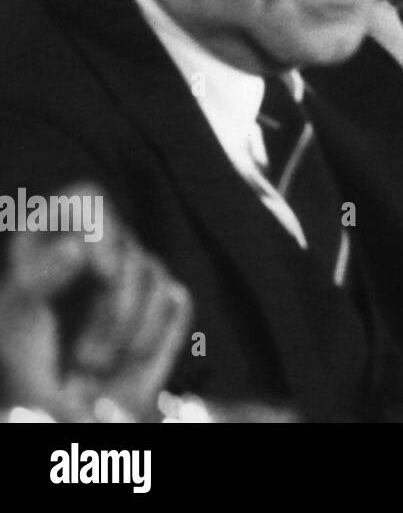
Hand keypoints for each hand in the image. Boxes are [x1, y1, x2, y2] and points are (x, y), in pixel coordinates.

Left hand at [0, 185, 191, 421]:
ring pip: (152, 272)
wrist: (66, 418)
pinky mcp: (166, 300)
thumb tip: (77, 246)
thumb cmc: (28, 369)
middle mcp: (95, 249)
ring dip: (124, 331)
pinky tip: (125, 359)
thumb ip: (37, 279)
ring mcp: (135, 274)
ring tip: (92, 365)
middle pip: (125, 242)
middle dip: (110, 305)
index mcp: (51, 239)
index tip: (96, 266)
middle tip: (83, 352)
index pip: (85, 197)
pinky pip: (175, 299)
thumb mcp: (16, 323)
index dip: (96, 223)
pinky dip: (150, 337)